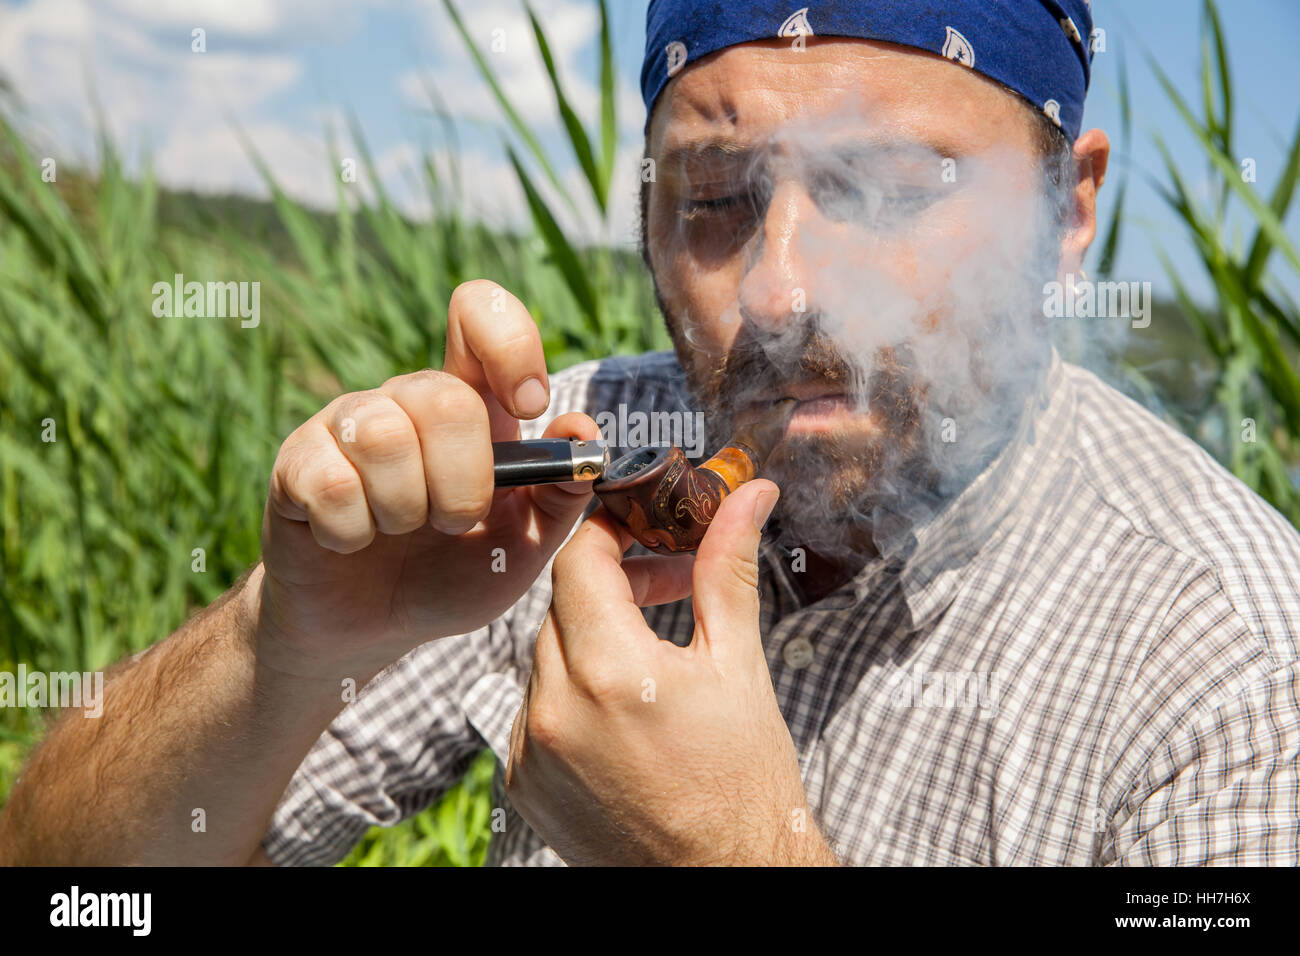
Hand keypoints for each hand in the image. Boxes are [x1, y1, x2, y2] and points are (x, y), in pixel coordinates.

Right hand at [256, 280, 597, 679]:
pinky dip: (353, 533)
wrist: (372, 631)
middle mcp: (406, 401)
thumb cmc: (451, 576)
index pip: (477, 314)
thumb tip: (581, 430)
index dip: (510, 344)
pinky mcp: (296, 464)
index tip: (529, 405)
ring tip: (400, 533)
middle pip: (445, 398)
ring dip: (406, 510)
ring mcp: (345, 427)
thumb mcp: (524, 544)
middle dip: (463, 484)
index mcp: (468, 405)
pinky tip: (351, 544)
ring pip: (385, 437)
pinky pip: (331, 484)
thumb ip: (561, 493)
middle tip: (453, 524)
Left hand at [505, 479, 838, 865]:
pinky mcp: (523, 784)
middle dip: (612, 586)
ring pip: (545, 656)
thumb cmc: (744, 779)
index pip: (578, 561)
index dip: (610, 531)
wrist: (727, 878)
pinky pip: (534, 708)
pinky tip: (619, 710)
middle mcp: (556, 710)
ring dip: (590, 641)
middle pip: (562, 607)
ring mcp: (532, 752)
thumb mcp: (738, 663)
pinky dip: (569, 694)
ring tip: (650, 658)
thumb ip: (726, 569)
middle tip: (665, 585)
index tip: (641, 527)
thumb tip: (748, 495)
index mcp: (612, 672)